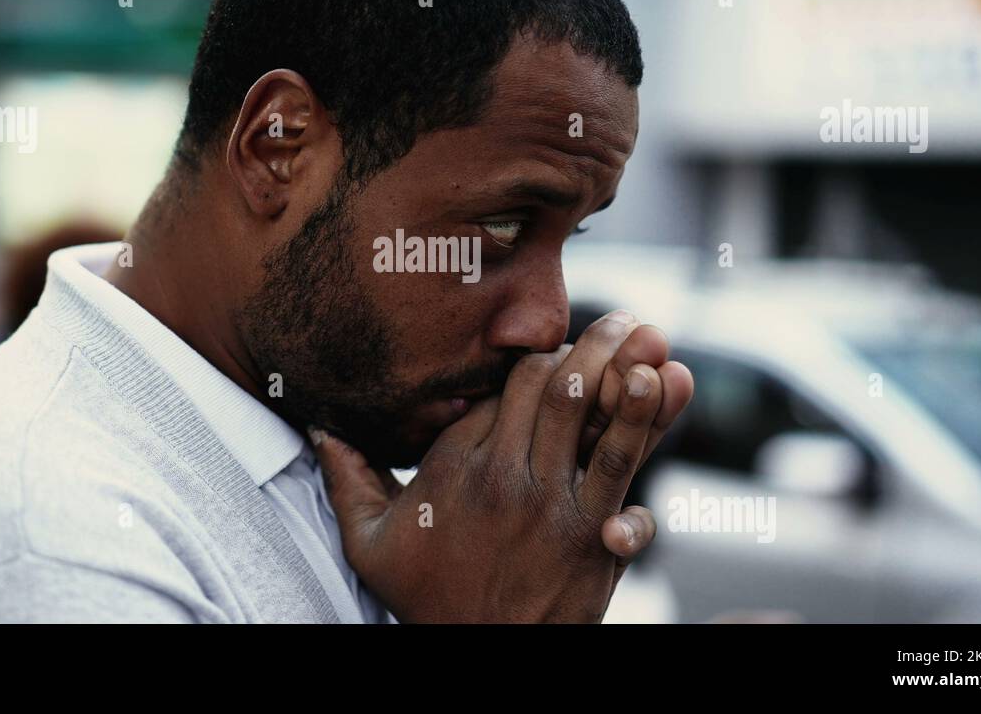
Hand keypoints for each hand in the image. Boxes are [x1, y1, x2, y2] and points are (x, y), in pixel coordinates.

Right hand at [312, 310, 693, 622]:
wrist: (478, 660)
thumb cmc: (427, 599)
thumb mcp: (370, 543)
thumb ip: (348, 480)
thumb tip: (320, 430)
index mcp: (457, 463)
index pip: (504, 388)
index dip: (541, 357)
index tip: (564, 342)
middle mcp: (505, 474)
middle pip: (551, 385)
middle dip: (590, 346)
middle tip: (621, 321)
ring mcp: (551, 503)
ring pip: (590, 414)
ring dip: (621, 367)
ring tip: (647, 333)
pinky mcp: (591, 533)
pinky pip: (620, 468)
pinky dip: (643, 424)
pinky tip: (659, 386)